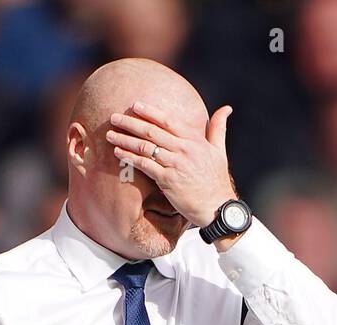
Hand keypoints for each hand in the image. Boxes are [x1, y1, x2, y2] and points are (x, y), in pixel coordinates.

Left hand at [107, 101, 237, 229]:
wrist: (217, 207)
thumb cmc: (217, 180)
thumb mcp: (220, 151)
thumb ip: (218, 128)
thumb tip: (226, 108)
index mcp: (194, 140)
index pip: (167, 121)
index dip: (149, 112)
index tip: (134, 105)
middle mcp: (183, 150)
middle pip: (151, 131)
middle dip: (130, 123)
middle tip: (114, 117)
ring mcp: (175, 165)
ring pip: (144, 147)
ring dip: (124, 139)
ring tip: (110, 134)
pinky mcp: (167, 180)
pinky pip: (144, 165)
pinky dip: (129, 157)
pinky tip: (118, 153)